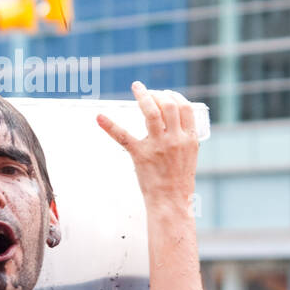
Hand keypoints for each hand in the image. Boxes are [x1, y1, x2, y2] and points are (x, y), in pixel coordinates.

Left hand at [97, 82, 197, 206]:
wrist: (171, 202)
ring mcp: (158, 146)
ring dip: (143, 96)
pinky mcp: (140, 155)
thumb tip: (173, 121)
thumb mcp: (190, 155)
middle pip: (168, 105)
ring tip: (137, 87)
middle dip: (158, 93)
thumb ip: (183, 138)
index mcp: (190, 139)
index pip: (185, 107)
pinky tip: (100, 117)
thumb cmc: (180, 181)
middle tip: (150, 92)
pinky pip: (123, 136)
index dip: (175, 96)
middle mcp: (175, 139)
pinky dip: (110, 125)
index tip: (166, 92)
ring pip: (151, 112)